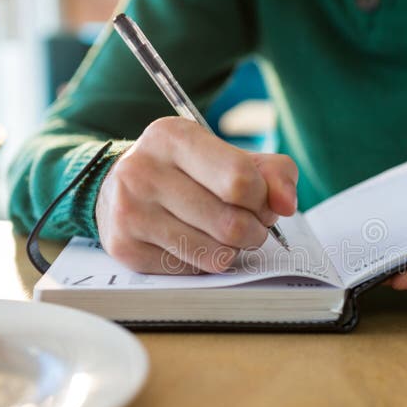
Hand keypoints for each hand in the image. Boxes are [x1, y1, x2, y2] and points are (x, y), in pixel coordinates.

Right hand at [96, 117, 297, 273]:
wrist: (119, 186)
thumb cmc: (188, 171)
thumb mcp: (230, 156)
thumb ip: (273, 173)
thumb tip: (287, 204)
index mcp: (172, 137)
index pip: (240, 180)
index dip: (264, 200)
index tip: (263, 203)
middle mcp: (143, 171)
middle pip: (230, 223)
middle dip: (255, 231)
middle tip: (252, 226)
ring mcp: (130, 212)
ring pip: (214, 254)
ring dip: (234, 251)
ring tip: (227, 236)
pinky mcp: (125, 247)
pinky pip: (191, 270)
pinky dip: (205, 262)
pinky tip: (197, 243)